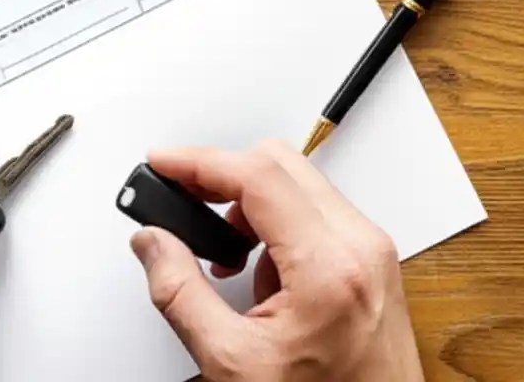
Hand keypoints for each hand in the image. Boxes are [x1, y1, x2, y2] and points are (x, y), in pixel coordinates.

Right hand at [130, 140, 422, 381]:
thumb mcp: (231, 361)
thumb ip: (180, 293)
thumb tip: (152, 242)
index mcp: (330, 267)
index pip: (258, 177)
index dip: (200, 161)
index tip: (164, 163)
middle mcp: (361, 246)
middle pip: (280, 165)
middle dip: (223, 177)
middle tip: (182, 202)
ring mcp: (371, 252)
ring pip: (298, 184)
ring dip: (250, 206)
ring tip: (225, 259)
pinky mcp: (371, 263)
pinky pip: (315, 214)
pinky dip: (276, 227)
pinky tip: (259, 275)